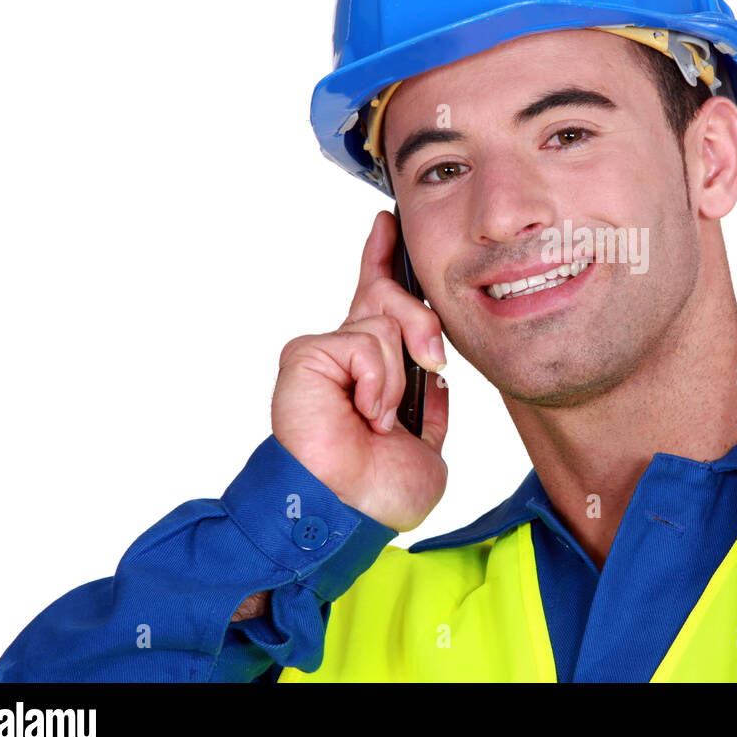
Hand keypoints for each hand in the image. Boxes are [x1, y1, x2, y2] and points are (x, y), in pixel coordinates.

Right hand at [270, 210, 449, 529]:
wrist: (349, 511)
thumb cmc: (379, 491)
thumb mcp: (427, 439)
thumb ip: (429, 396)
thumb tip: (431, 365)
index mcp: (371, 371)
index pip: (376, 302)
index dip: (381, 261)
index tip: (387, 226)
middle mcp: (344, 356)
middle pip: (390, 297)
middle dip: (422, 325)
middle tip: (430, 363)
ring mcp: (324, 353)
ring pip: (385, 321)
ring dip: (397, 375)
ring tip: (380, 418)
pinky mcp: (306, 354)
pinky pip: (365, 342)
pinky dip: (376, 381)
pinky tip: (364, 412)